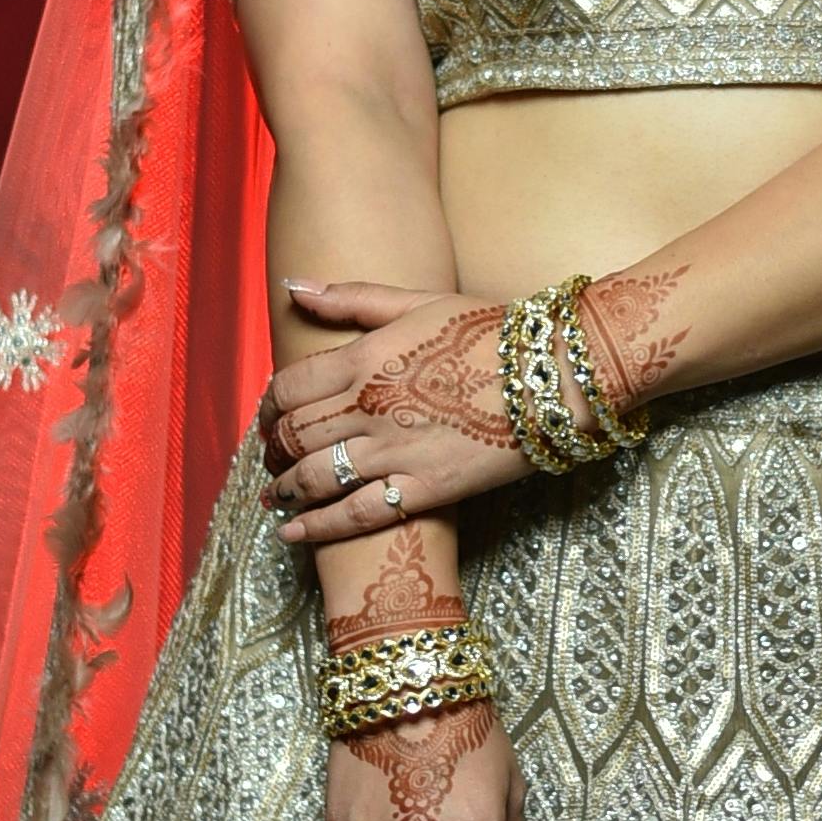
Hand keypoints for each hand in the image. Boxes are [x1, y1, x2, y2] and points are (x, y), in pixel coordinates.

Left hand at [262, 283, 528, 543]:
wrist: (554, 376)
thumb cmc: (492, 332)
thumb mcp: (420, 301)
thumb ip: (352, 298)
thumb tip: (295, 286)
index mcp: (363, 359)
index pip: (287, 389)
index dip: (267, 407)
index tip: (267, 416)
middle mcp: (369, 407)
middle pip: (293, 435)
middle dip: (271, 449)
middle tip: (269, 456)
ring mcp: (394, 452)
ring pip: (313, 478)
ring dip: (284, 489)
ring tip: (275, 496)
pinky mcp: (423, 489)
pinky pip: (355, 516)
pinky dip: (316, 528)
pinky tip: (292, 534)